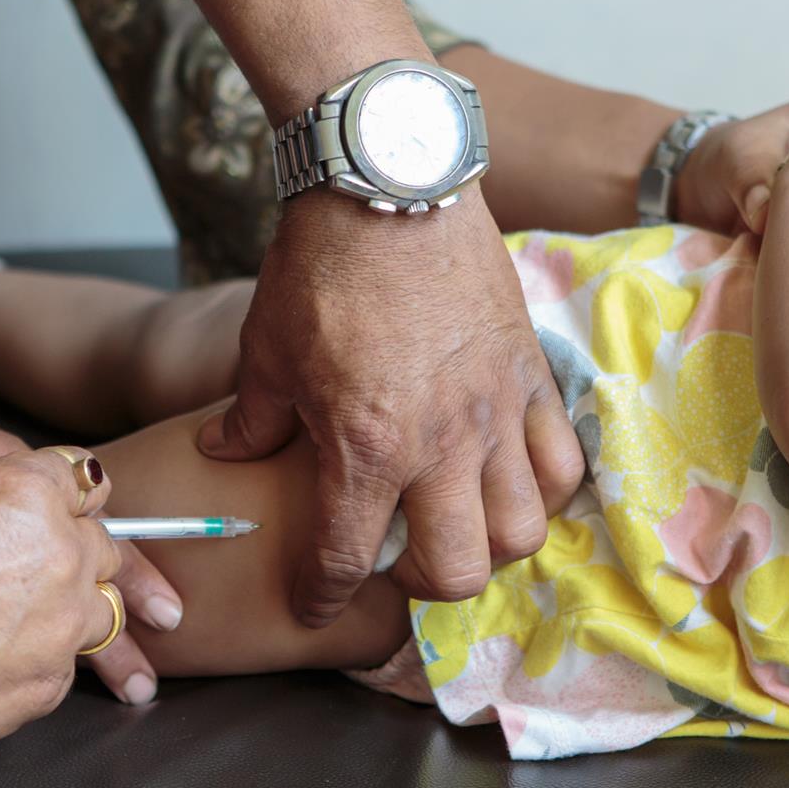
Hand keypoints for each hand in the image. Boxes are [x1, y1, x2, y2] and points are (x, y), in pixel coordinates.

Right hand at [0, 447, 127, 760]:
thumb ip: (3, 498)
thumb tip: (44, 511)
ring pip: (90, 619)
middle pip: (102, 555)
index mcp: (29, 494)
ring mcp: (58, 626)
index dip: (74, 506)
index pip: (88, 487)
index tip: (73, 520)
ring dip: (58, 621)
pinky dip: (31, 668)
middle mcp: (59, 555)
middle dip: (75, 565)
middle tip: (32, 584)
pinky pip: (57, 673)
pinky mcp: (43, 688)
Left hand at [196, 189, 585, 625]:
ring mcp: (497, 413)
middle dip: (421, 584)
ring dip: (490, 543)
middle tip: (399, 558)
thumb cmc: (320, 267)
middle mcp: (441, 446)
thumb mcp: (263, 350)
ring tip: (461, 522)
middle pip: (458, 571)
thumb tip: (224, 455)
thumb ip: (250, 420)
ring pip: (524, 529)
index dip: (321, 597)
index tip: (313, 605)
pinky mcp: (532, 375)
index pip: (344, 561)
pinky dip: (542, 485)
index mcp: (365, 448)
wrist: (390, 182)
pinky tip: (511, 476)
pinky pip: (564, 461)